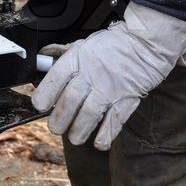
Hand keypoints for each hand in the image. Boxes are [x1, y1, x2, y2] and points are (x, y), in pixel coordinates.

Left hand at [31, 2, 185, 149]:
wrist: (146, 43)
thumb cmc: (113, 44)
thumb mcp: (84, 43)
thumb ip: (63, 53)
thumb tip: (43, 55)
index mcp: (78, 59)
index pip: (55, 78)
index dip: (45, 95)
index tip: (39, 106)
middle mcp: (92, 74)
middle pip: (70, 101)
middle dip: (59, 119)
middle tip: (55, 128)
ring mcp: (110, 88)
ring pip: (89, 114)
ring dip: (79, 130)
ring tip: (74, 138)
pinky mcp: (127, 99)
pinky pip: (115, 120)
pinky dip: (106, 135)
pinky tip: (99, 143)